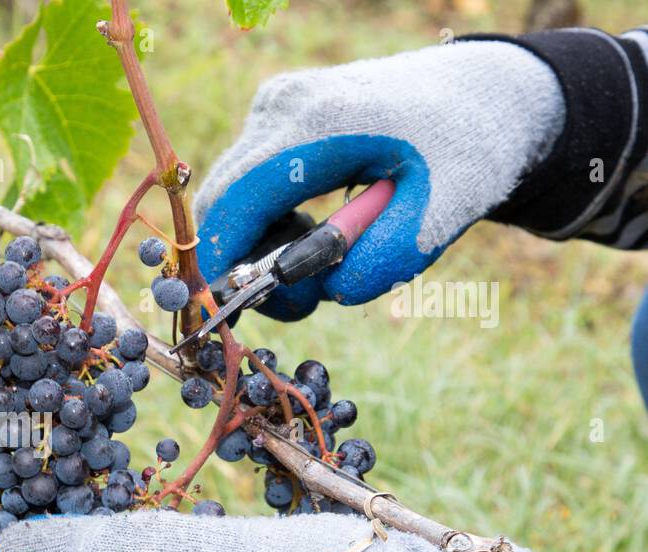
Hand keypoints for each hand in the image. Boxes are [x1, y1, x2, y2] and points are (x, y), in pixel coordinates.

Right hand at [194, 40, 563, 319]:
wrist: (477, 94)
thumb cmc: (467, 152)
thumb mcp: (445, 213)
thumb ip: (388, 260)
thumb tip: (329, 291)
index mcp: (320, 124)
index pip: (235, 201)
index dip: (226, 264)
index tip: (243, 310)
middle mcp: (281, 107)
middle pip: (221, 205)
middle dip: (247, 265)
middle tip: (306, 299)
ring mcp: (271, 107)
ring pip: (228, 201)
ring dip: (261, 248)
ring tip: (324, 259)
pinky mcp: (271, 117)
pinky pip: (244, 188)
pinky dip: (267, 225)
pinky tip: (313, 228)